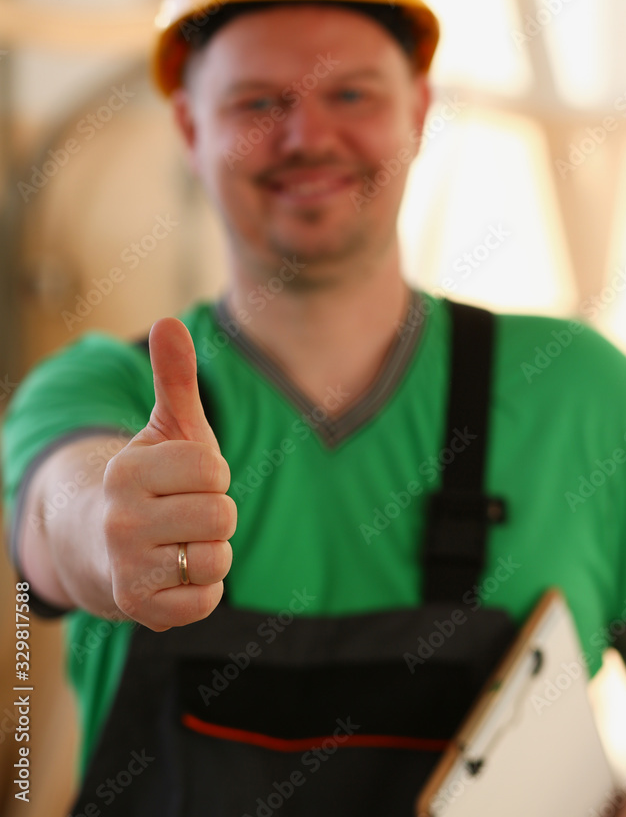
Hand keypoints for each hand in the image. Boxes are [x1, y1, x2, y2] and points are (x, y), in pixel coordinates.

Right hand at [102, 317, 235, 630]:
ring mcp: (126, 567)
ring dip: (210, 551)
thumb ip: (174, 378)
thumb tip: (169, 321)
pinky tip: (175, 573)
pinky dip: (203, 589)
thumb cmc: (151, 480)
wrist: (98, 544)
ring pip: (217, 559)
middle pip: (221, 516)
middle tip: (184, 514)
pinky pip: (207, 601)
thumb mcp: (164, 428)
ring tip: (180, 542)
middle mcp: (119, 519)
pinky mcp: (139, 609)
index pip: (215, 472)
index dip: (213, 475)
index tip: (187, 480)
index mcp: (128, 471)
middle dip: (214, 514)